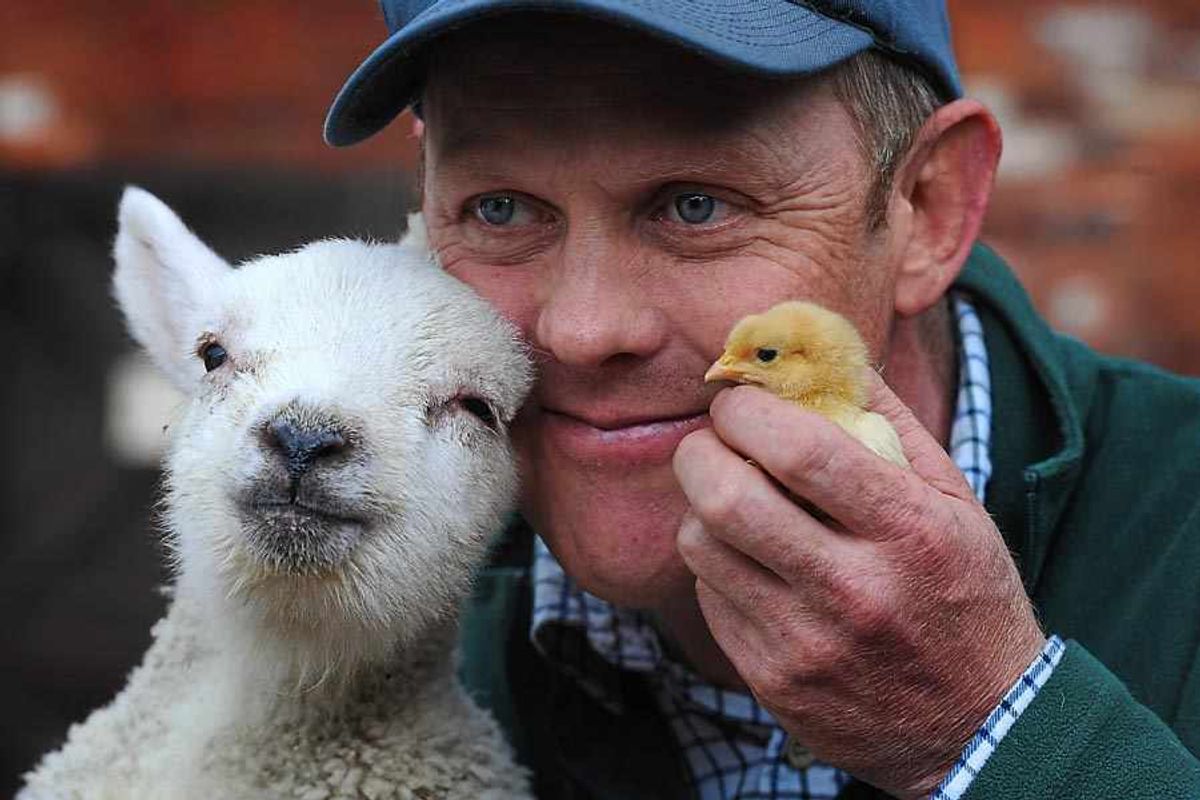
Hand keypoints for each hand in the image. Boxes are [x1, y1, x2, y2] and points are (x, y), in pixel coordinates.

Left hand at [672, 372, 1045, 798]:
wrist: (979, 727)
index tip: (739, 400)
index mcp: (910, 532)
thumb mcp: (954, 501)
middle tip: (713, 441)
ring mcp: (808, 645)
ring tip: (734, 500)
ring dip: (702, 506)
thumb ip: (887, 421)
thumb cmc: (964, 592)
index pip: (798, 447)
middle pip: (727, 496)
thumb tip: (820, 350)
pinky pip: (708, 597)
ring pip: (702, 545)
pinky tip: (751, 560)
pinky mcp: (774, 682)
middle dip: (700, 450)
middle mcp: (856, 592)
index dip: (747, 408)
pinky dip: (716, 563)